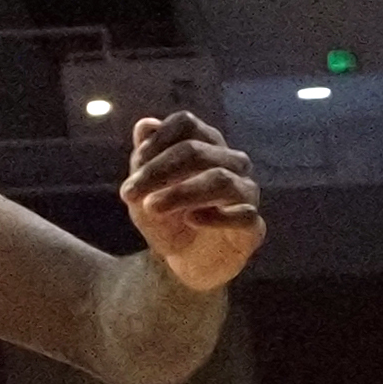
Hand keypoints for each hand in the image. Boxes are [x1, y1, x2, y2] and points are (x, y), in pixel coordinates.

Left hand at [118, 114, 262, 295]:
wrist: (180, 259)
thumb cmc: (164, 215)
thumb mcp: (143, 189)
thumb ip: (143, 158)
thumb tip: (146, 124)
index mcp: (204, 145)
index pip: (186, 124)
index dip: (158, 139)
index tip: (136, 162)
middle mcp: (231, 163)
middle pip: (198, 151)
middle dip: (158, 170)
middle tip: (128, 192)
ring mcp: (246, 194)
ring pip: (222, 180)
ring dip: (181, 192)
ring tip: (151, 206)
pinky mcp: (254, 226)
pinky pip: (246, 215)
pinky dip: (216, 216)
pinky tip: (191, 220)